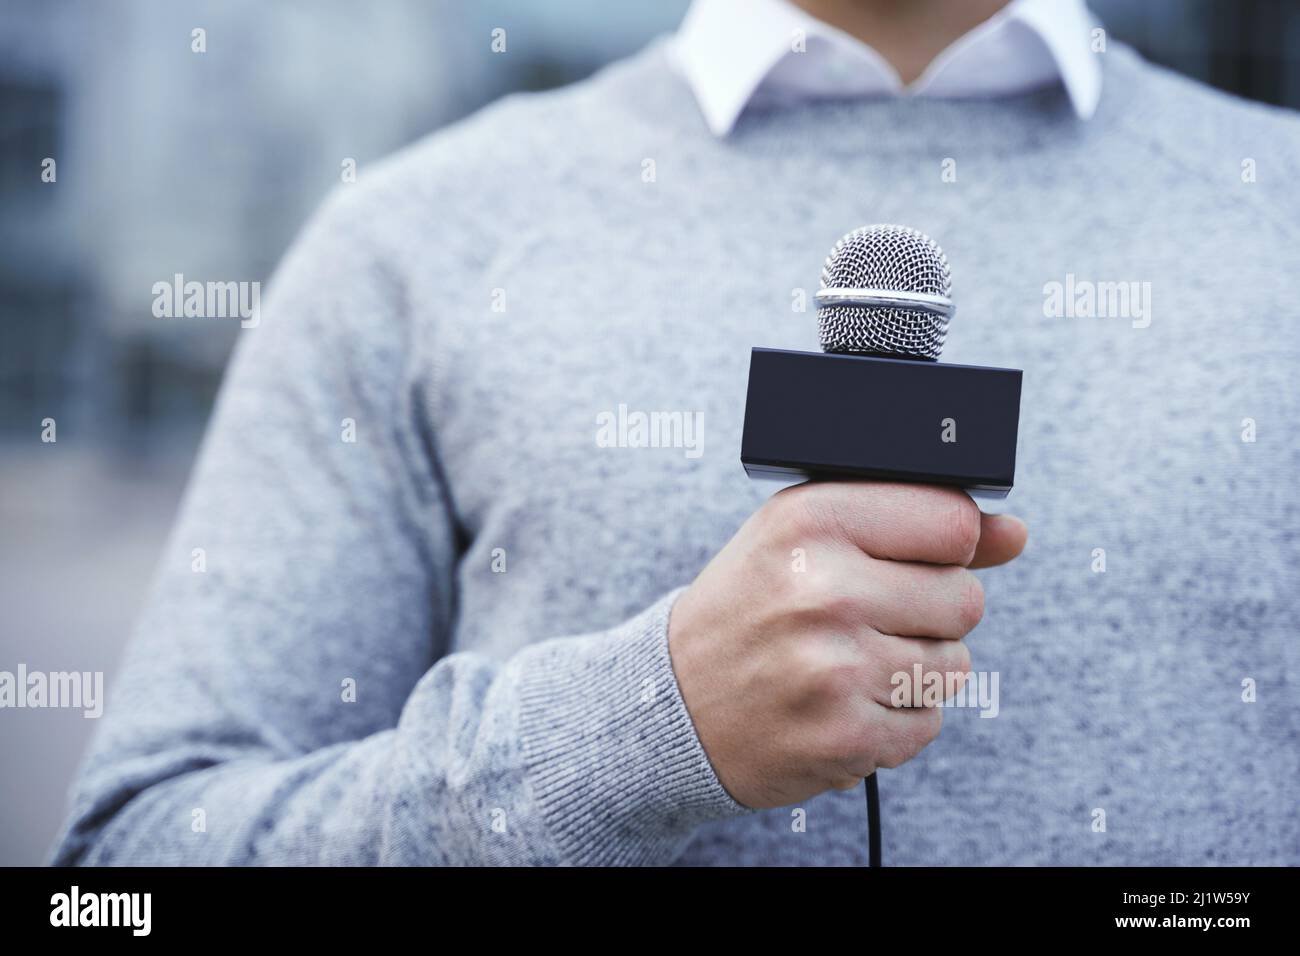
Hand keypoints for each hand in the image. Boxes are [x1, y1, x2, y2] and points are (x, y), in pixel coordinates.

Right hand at [668, 481, 1026, 808]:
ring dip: (913, 669)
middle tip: (864, 618)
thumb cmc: (751, 606)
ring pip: (954, 665)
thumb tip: (1014, 533)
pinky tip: (840, 702)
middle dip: (927, 613)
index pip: (954, 522)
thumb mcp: (808, 539)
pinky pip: (929, 722)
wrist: (673, 702)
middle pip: (965, 599)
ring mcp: (836, 667)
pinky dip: (894, 719)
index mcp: (811, 521)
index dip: (944, 546)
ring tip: (846, 662)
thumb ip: (913, 525)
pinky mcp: (847, 735)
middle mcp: (822, 589)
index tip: (907, 561)